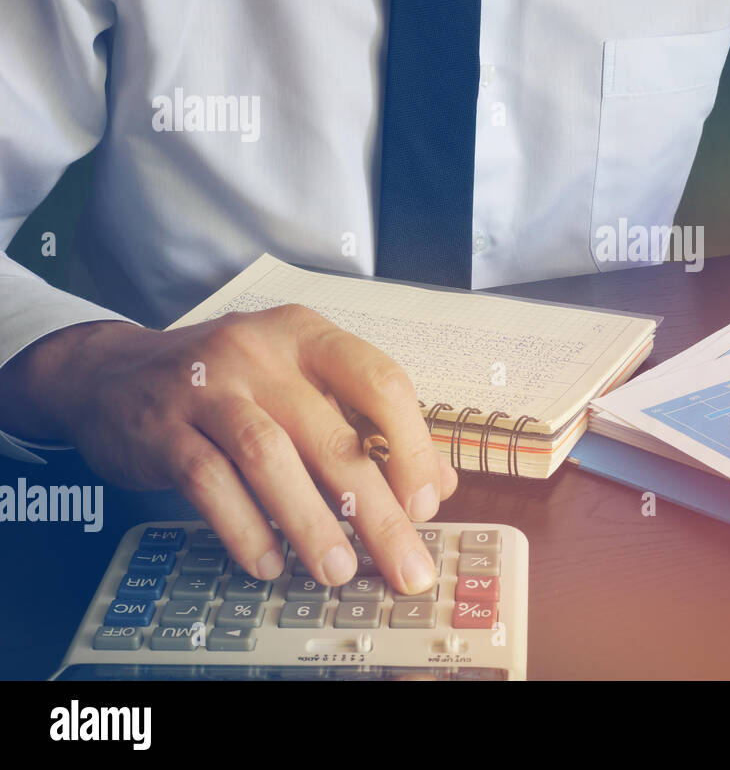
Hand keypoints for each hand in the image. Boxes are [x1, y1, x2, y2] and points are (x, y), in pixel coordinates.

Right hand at [0, 307, 455, 592]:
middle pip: (334, 436)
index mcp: (309, 337)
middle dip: (378, 511)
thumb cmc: (230, 385)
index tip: (426, 504)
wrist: (113, 372)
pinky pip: (209, 483)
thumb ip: (367, 427)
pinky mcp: (163, 427)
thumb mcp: (302, 386)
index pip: (381, 382)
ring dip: (311, 523)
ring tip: (338, 571)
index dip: (412, 446)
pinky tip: (268, 563)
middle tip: (405, 566)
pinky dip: (244, 529)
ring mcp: (208, 387)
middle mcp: (261, 353)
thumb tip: (438, 486)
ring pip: (270, 458)